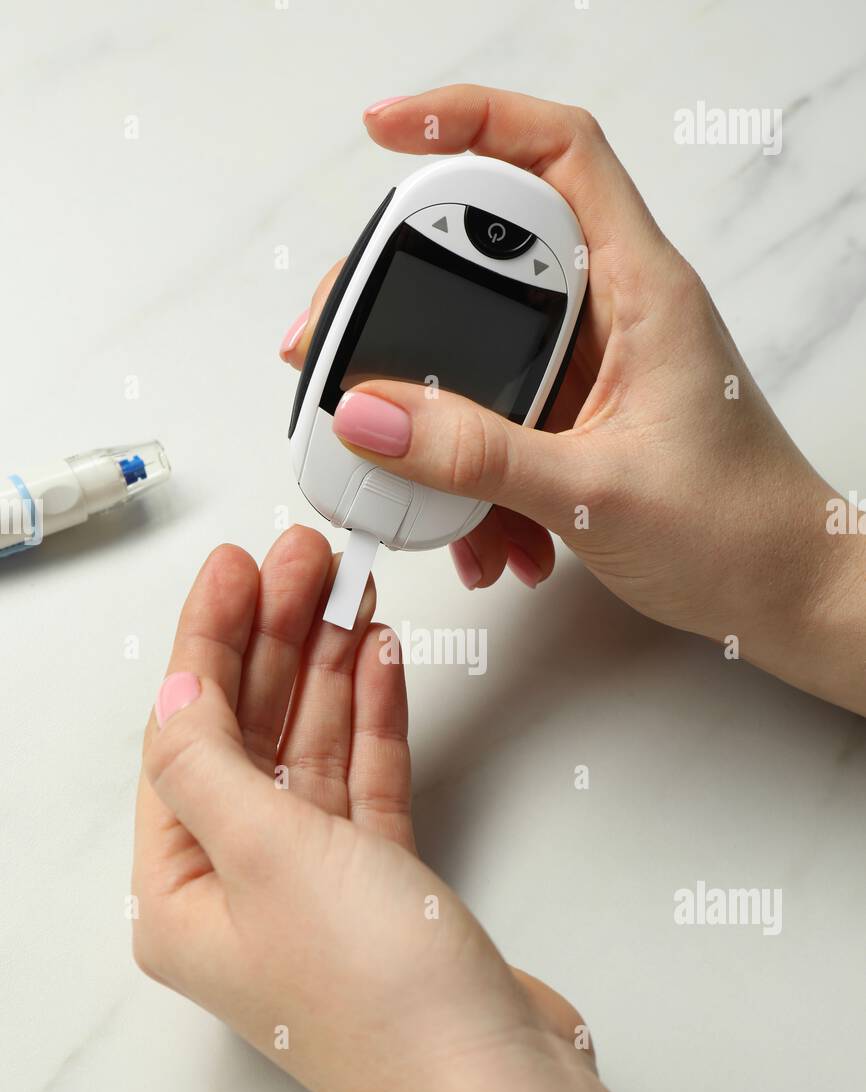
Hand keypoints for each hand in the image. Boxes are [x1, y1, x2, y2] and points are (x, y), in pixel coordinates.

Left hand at [132, 525, 586, 1091]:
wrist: (493, 1084)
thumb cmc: (376, 995)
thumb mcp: (265, 856)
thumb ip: (209, 763)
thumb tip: (173, 694)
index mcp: (182, 896)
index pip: (182, 738)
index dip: (205, 642)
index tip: (232, 566)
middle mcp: (240, 893)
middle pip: (246, 735)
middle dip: (271, 639)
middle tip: (299, 556)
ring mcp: (317, 890)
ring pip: (310, 751)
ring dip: (326, 667)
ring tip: (344, 585)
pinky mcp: (386, 890)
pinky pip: (365, 784)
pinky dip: (372, 721)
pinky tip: (381, 659)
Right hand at [282, 85, 864, 714]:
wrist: (781, 591)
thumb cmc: (735, 528)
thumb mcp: (594, 491)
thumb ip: (476, 455)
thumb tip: (370, 414)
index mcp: (641, 287)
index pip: (558, 151)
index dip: (469, 120)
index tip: (384, 134)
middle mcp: (614, 311)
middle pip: (488, 255)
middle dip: (406, 308)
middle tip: (341, 352)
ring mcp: (593, 367)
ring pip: (484, 354)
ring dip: (443, 426)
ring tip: (418, 485)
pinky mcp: (579, 418)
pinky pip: (499, 422)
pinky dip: (475, 475)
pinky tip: (485, 535)